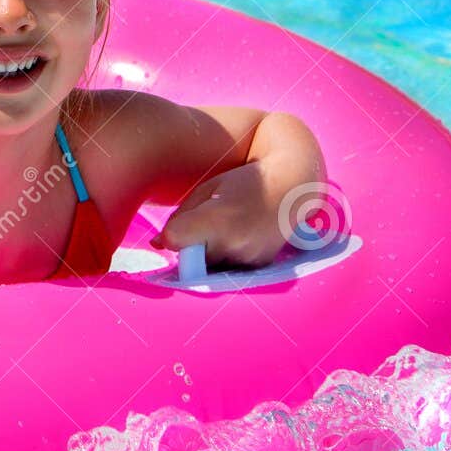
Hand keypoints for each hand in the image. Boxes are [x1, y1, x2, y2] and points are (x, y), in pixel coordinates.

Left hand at [150, 162, 288, 269]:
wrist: (292, 186)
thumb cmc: (243, 181)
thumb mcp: (207, 188)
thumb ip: (180, 216)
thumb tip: (158, 244)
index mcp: (217, 219)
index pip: (174, 239)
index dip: (171, 234)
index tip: (178, 226)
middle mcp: (232, 244)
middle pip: (190, 257)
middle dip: (188, 246)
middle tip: (203, 225)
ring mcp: (247, 259)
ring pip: (208, 267)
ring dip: (206, 255)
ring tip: (222, 230)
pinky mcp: (257, 267)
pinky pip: (228, 269)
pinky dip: (225, 258)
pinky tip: (236, 238)